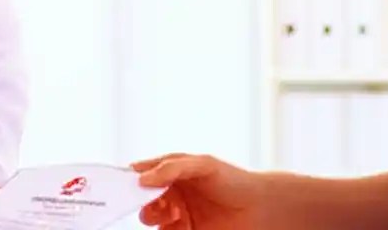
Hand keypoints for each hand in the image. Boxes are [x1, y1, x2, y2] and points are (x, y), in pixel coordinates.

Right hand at [133, 154, 267, 229]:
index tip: (126, 186)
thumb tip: (142, 178)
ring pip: (153, 222)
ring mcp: (179, 216)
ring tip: (178, 215)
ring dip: (158, 219)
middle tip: (160, 204)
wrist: (261, 208)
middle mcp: (172, 195)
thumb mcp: (203, 165)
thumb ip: (172, 167)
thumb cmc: (233, 180)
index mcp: (172, 174)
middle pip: (144, 202)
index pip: (143, 176)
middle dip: (146, 203)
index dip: (132, 180)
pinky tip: (184, 225)